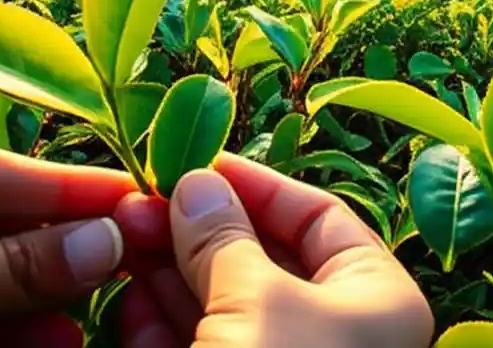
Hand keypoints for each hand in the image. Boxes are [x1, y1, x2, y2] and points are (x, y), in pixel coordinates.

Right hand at [115, 154, 433, 347]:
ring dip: (170, 272)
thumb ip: (224, 239)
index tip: (193, 163)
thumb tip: (198, 184)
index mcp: (375, 299)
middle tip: (137, 200)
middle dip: (198, 230)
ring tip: (118, 238)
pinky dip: (162, 325)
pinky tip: (127, 296)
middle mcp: (336, 334)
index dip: (257, 186)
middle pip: (264, 260)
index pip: (320, 218)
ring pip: (224, 307)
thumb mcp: (255, 303)